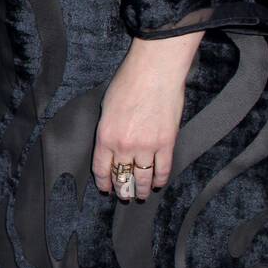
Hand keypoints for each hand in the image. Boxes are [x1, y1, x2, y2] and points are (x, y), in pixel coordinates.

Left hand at [92, 34, 200, 200]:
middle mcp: (124, 146)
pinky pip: (163, 170)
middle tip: (125, 195)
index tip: (106, 189)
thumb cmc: (128, 82)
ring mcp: (146, 147)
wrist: (154, 71)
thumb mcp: (107, 106)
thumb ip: (108, 129)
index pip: (102, 169)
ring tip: (141, 195)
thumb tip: (112, 144)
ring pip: (142, 178)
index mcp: (106, 136)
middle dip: (122, 189)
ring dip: (141, 190)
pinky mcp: (166, 144)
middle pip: (122, 177)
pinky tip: (157, 183)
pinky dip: (160, 180)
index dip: (104, 183)